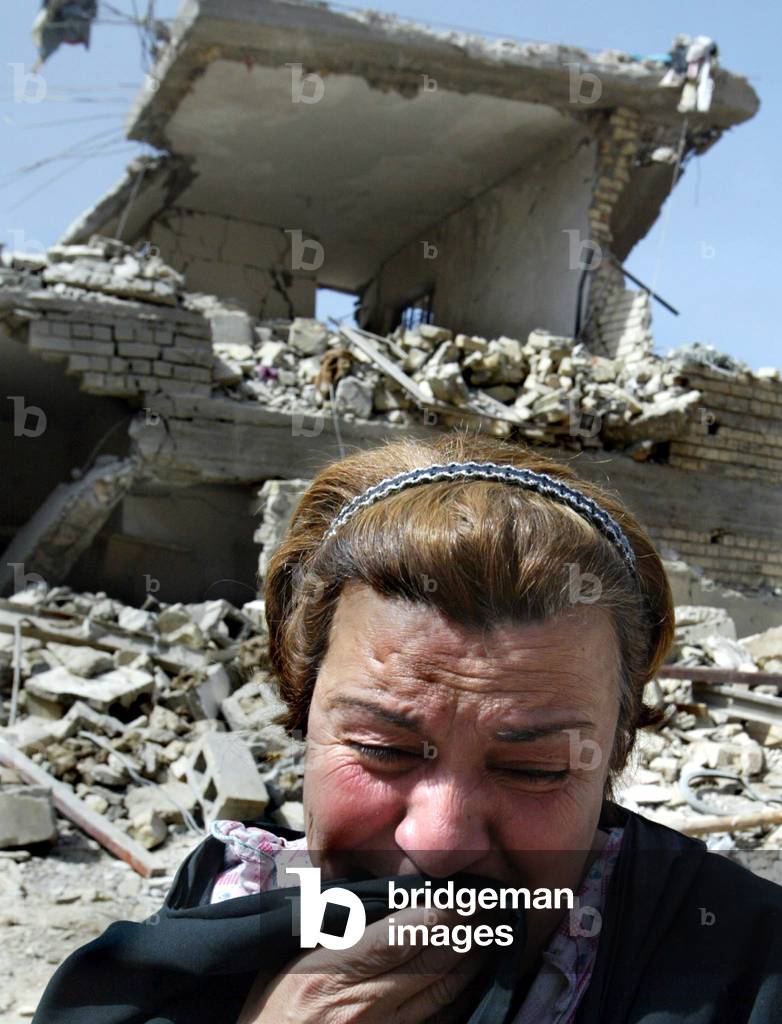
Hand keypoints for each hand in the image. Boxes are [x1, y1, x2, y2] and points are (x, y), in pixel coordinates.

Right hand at [238, 906, 494, 1023]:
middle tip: (494, 905)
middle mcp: (364, 1002)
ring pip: (442, 992)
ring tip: (492, 933)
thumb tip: (363, 886)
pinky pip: (436, 1021)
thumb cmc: (272, 1006)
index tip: (466, 892)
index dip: (441, 913)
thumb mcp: (287, 953)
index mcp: (335, 967)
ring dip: (472, 961)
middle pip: (431, 962)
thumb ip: (328, 920)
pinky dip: (459, 997)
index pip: (402, 934)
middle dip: (468, 931)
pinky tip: (472, 976)